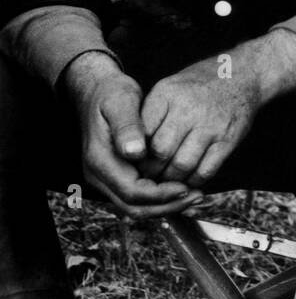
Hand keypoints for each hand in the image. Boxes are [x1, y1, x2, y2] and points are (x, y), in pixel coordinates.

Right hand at [64, 54, 201, 218]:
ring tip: (194, 196)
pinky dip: (159, 199)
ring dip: (165, 205)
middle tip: (196, 197)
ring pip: (135, 207)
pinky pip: (136, 197)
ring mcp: (104, 178)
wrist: (97, 91)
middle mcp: (98, 175)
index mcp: (99, 159)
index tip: (185, 186)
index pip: (131, 191)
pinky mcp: (114, 176)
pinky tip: (181, 191)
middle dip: (166, 205)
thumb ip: (127, 126)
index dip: (160, 194)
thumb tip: (135, 152)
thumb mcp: (120, 101)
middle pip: (133, 206)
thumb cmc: (111, 93)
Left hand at [140, 50, 262, 186]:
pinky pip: (206, 170)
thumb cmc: (200, 83)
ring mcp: (211, 125)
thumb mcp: (170, 86)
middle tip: (147, 177)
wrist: (244, 74)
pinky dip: (193, 181)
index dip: (134, 153)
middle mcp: (189, 108)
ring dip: (170, 180)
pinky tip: (188, 179)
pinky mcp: (228, 139)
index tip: (133, 162)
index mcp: (167, 93)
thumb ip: (150, 114)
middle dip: (150, 171)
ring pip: (182, 166)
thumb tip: (129, 148)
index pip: (141, 132)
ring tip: (165, 181)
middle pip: (160, 153)